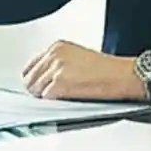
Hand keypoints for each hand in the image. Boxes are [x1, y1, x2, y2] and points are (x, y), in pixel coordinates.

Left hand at [22, 40, 146, 101]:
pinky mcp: (60, 83)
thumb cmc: (106, 69)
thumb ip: (58, 64)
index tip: (38, 87)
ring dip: (44, 97)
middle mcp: (54, 55)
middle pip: (29, 79)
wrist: (121, 75)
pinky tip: (64, 101)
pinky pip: (45, 98)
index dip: (35, 79)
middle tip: (49, 97)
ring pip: (35, 90)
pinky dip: (52, 103)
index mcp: (57, 47)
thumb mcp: (77, 57)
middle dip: (37, 90)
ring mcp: (56, 69)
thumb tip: (44, 80)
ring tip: (59, 99)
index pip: (31, 66)